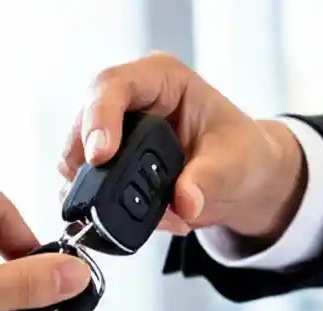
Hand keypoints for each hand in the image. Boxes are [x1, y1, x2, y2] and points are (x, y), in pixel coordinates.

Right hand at [60, 52, 306, 242]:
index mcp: (161, 79)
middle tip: (101, 199)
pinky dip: (113, 211)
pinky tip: (156, 220)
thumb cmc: (241, 154)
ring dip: (105, 196)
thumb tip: (183, 202)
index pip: (114, 86)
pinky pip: (91, 189)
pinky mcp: (110, 166)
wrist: (242, 180)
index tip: (100, 156)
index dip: (99, 118)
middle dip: (90, 166)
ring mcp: (116, 134)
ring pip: (80, 161)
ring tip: (161, 216)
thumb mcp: (236, 163)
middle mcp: (131, 101)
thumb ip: (209, 180)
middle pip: (84, 123)